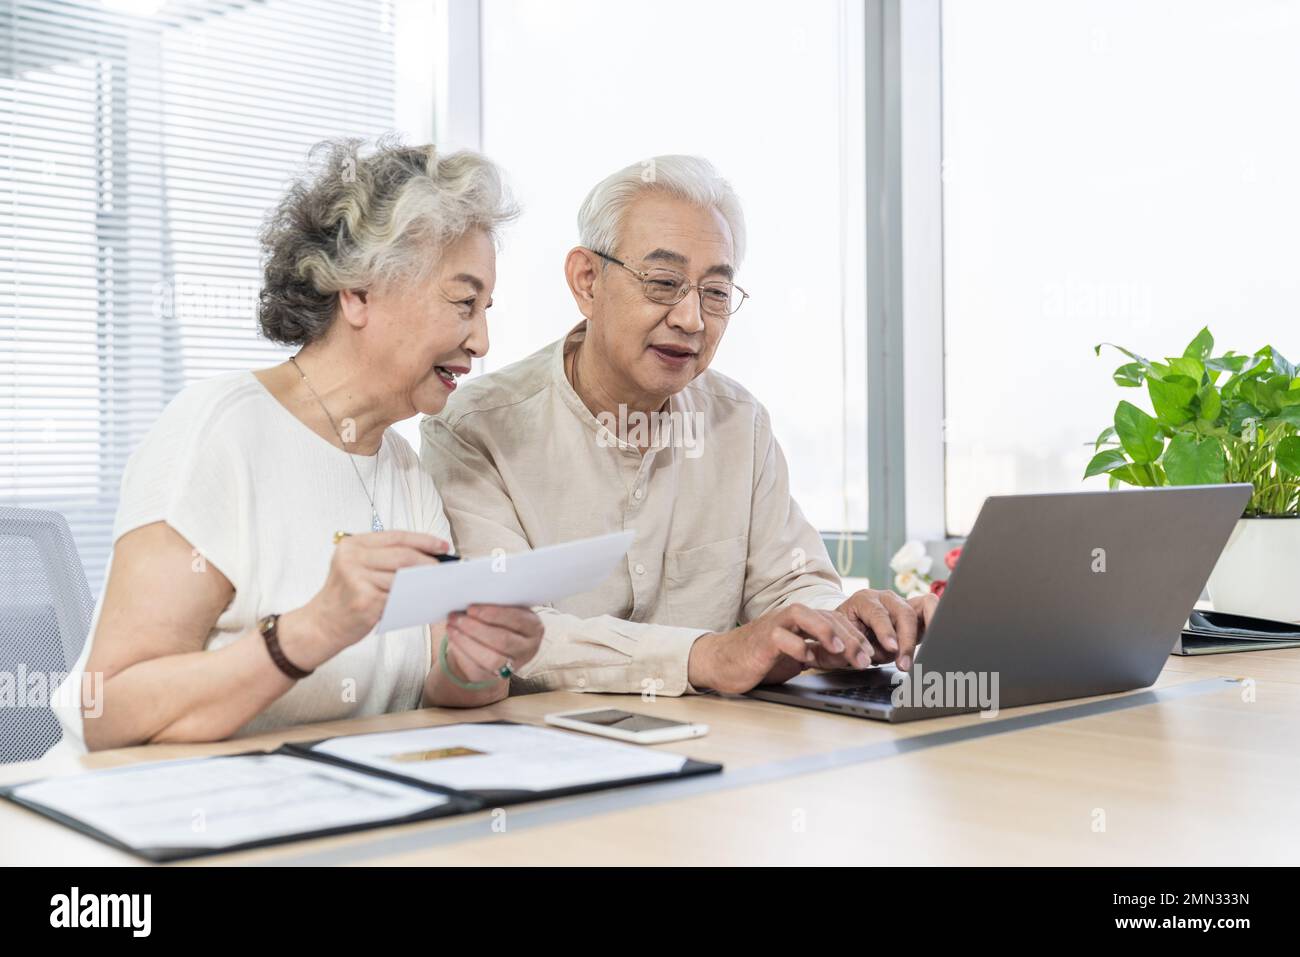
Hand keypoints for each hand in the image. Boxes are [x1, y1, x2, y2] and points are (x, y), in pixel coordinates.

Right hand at [294, 531, 451, 661]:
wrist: (321, 624)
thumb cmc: (346, 596)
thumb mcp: (357, 567)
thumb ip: (385, 559)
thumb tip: (427, 558)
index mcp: (352, 545)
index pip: (396, 536)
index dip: (424, 540)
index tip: (443, 545)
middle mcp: (352, 558)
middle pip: (403, 556)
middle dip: (428, 562)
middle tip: (443, 569)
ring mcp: (357, 580)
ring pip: (403, 577)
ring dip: (424, 582)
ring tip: (437, 584)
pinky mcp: (364, 601)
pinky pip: (398, 597)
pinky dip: (414, 598)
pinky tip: (423, 599)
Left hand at [444, 605, 544, 683]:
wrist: (497, 644)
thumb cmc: (500, 619)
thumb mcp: (505, 609)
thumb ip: (495, 603)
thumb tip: (471, 598)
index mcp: (534, 627)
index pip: (516, 619)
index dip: (492, 614)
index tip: (471, 608)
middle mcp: (529, 648)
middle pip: (503, 641)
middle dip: (475, 628)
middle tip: (456, 618)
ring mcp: (515, 665)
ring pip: (491, 659)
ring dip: (467, 642)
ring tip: (451, 627)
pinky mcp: (496, 678)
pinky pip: (478, 670)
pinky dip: (463, 654)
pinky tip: (454, 640)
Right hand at [687, 603, 868, 693]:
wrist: (722, 662)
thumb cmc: (759, 659)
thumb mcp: (797, 657)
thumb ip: (821, 654)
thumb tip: (850, 659)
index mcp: (801, 622)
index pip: (836, 621)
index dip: (857, 636)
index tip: (872, 655)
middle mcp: (790, 619)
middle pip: (826, 617)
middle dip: (849, 637)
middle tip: (865, 659)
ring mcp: (774, 626)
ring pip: (804, 617)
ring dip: (825, 631)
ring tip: (842, 649)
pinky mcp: (760, 640)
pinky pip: (780, 637)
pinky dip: (796, 645)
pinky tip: (807, 658)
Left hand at [835, 589, 937, 670]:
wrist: (851, 630)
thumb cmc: (849, 636)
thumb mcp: (847, 640)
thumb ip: (860, 647)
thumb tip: (876, 657)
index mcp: (864, 600)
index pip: (878, 614)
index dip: (886, 631)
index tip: (892, 648)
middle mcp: (886, 598)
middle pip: (904, 612)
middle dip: (907, 640)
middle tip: (905, 664)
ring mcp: (904, 602)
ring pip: (925, 605)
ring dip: (930, 626)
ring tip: (931, 649)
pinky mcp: (918, 610)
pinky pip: (934, 608)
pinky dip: (939, 620)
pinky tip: (939, 639)